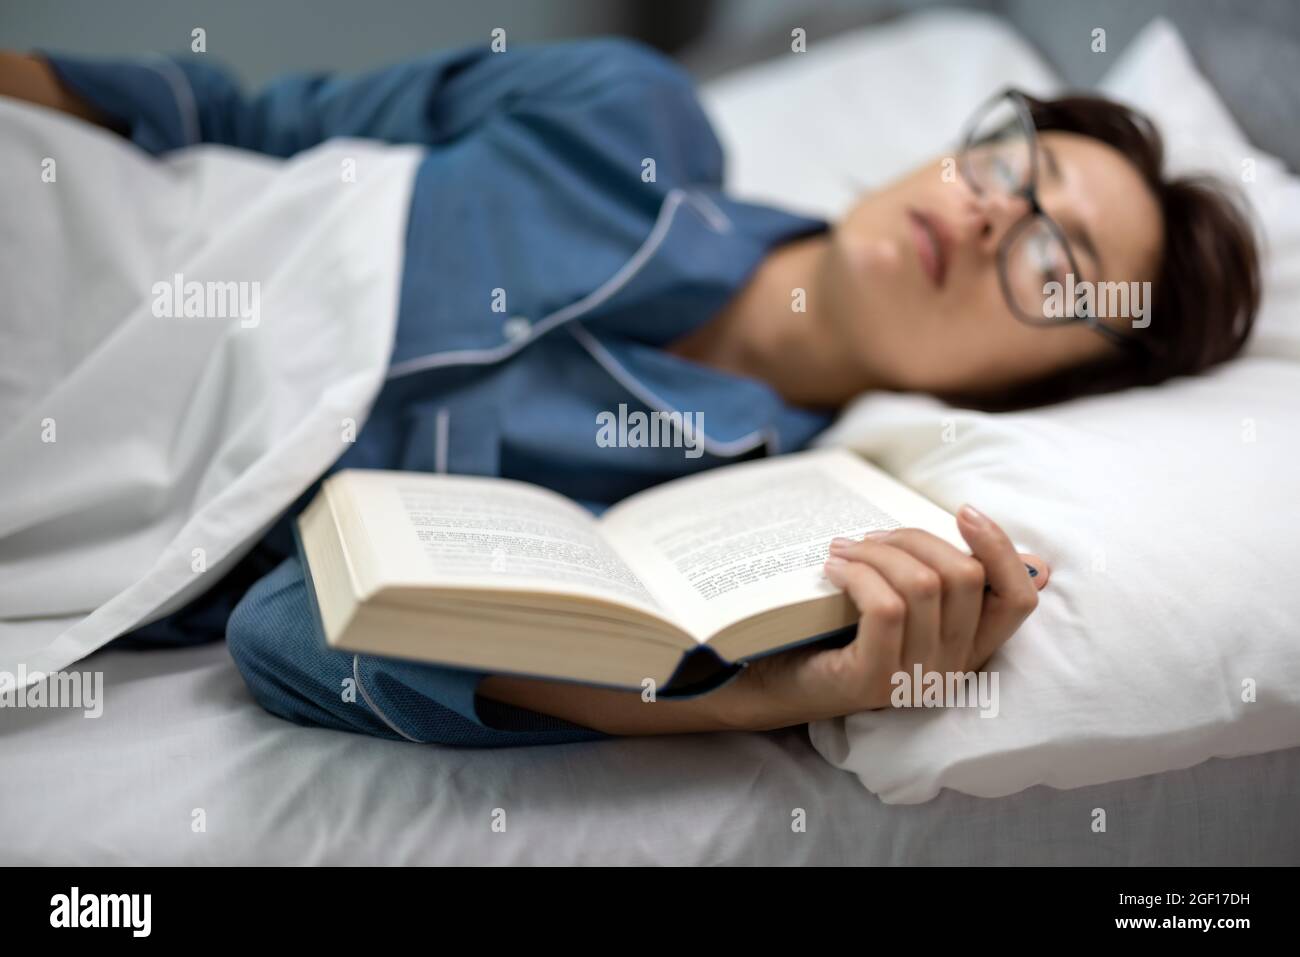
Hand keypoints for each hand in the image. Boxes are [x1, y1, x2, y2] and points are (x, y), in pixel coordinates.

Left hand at [728, 504, 1049, 729]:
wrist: (769, 680)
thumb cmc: (832, 632)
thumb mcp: (894, 599)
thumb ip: (933, 575)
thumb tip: (992, 536)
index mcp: (967, 648)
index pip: (1018, 600)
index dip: (1001, 548)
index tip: (962, 511)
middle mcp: (951, 670)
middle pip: (965, 577)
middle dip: (915, 538)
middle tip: (869, 535)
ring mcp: (915, 681)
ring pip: (924, 586)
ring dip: (877, 551)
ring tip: (841, 549)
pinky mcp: (874, 681)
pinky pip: (886, 609)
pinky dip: (859, 574)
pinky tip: (831, 569)